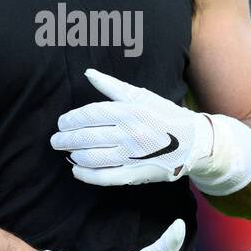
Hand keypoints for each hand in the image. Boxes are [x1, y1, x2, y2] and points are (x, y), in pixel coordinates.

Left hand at [50, 68, 213, 185]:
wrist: (193, 142)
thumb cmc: (164, 116)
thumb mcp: (141, 96)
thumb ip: (112, 86)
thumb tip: (88, 73)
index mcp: (129, 112)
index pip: (90, 115)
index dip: (71, 120)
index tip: (62, 123)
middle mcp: (129, 133)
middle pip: (87, 137)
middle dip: (66, 139)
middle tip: (56, 140)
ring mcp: (131, 156)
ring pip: (92, 157)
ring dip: (74, 155)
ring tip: (68, 152)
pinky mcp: (135, 174)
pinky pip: (104, 177)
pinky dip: (86, 175)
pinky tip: (76, 170)